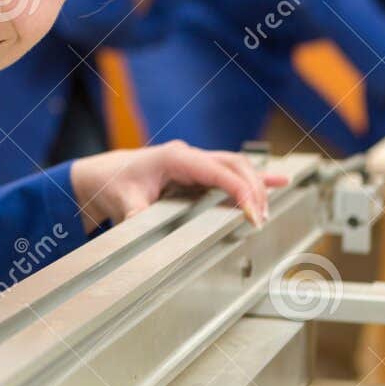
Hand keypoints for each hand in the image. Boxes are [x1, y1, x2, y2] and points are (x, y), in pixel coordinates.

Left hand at [69, 141, 287, 233]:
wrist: (105, 176)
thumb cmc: (114, 185)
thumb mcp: (123, 203)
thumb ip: (136, 216)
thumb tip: (144, 231)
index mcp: (175, 157)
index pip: (218, 171)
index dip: (240, 191)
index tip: (251, 215)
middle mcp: (189, 155)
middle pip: (235, 164)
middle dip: (254, 189)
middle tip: (260, 219)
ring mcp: (196, 161)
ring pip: (237, 166)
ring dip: (256, 186)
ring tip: (265, 213)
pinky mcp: (198, 171)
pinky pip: (232, 171)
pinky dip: (255, 179)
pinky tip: (279, 182)